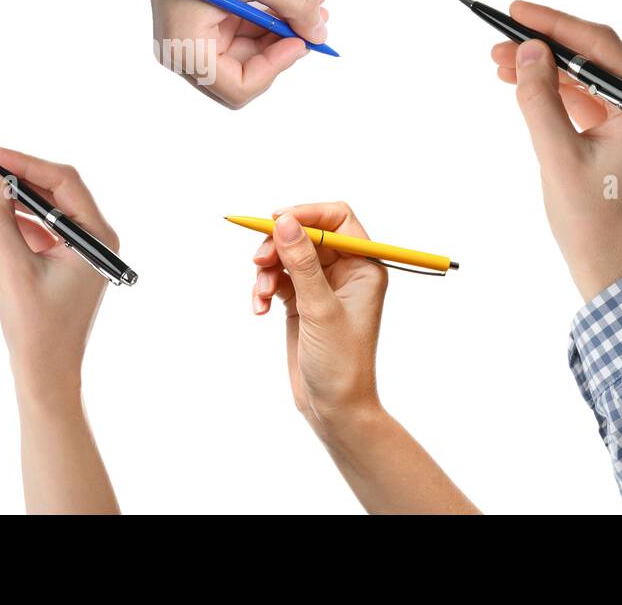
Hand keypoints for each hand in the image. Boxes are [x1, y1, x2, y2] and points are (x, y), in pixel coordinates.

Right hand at [0, 148, 120, 513]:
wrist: (46, 377)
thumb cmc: (37, 331)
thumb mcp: (13, 271)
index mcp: (96, 239)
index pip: (64, 182)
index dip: (27, 164)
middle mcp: (94, 241)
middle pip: (54, 193)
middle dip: (15, 181)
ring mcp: (80, 253)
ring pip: (44, 211)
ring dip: (10, 201)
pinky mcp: (64, 265)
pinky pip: (39, 231)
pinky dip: (13, 222)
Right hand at [122, 0, 326, 108]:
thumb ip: (293, 3)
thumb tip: (319, 32)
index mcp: (185, 46)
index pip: (237, 86)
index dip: (275, 66)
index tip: (301, 39)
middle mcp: (183, 52)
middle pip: (243, 75)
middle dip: (281, 51)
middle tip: (312, 25)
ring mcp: (191, 40)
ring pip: (247, 57)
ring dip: (279, 35)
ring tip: (309, 8)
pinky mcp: (202, 26)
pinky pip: (240, 37)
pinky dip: (266, 23)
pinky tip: (288, 2)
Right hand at [249, 205, 476, 513]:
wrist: (335, 409)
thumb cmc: (341, 363)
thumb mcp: (320, 309)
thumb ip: (302, 262)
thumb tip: (284, 221)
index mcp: (364, 267)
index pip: (337, 219)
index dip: (306, 213)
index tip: (276, 221)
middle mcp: (345, 271)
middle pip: (306, 234)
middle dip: (279, 246)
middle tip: (258, 261)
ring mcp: (322, 286)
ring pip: (287, 256)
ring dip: (268, 270)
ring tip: (261, 295)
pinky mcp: (302, 301)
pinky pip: (278, 278)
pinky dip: (264, 288)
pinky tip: (259, 308)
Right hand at [488, 2, 621, 300]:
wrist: (612, 271)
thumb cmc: (593, 222)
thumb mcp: (558, 157)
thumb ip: (540, 100)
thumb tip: (529, 51)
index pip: (599, 47)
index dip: (555, 24)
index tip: (516, 11)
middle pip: (592, 58)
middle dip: (543, 45)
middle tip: (499, 37)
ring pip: (583, 78)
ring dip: (542, 68)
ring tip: (500, 61)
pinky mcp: (615, 138)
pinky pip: (581, 100)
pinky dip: (550, 91)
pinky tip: (520, 84)